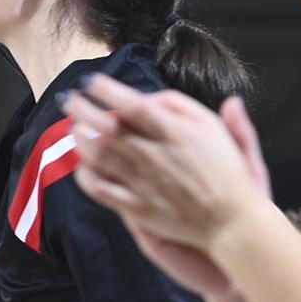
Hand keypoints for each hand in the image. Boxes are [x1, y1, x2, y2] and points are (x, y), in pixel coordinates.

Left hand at [61, 76, 269, 249]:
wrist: (231, 219)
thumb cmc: (226, 169)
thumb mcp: (214, 127)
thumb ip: (181, 106)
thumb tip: (148, 96)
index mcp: (176, 133)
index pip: (134, 106)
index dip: (107, 91)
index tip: (90, 81)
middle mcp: (155, 155)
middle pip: (108, 128)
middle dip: (82, 110)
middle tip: (68, 100)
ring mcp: (143, 183)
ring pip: (99, 156)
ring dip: (81, 139)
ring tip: (73, 128)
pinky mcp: (136, 207)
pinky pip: (100, 189)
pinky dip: (86, 175)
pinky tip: (83, 165)